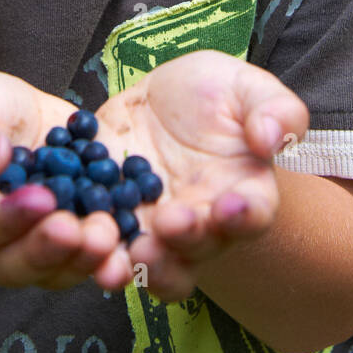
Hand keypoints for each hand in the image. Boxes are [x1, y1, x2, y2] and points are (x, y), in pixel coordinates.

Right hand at [0, 72, 132, 292]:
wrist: (13, 129)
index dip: (7, 218)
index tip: (40, 200)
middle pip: (21, 261)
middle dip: (50, 248)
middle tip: (76, 230)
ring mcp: (43, 249)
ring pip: (62, 267)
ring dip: (86, 256)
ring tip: (107, 234)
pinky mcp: (81, 238)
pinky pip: (98, 254)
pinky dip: (117, 249)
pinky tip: (134, 232)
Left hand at [94, 50, 308, 301]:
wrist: (159, 102)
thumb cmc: (214, 96)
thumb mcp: (245, 87)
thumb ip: (273, 109)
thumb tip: (270, 139)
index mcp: (243, 194)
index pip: (252, 214)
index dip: (244, 215)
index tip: (230, 207)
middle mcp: (202, 225)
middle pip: (199, 247)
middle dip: (185, 238)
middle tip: (170, 222)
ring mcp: (155, 231)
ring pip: (154, 265)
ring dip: (141, 264)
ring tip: (125, 256)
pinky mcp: (113, 223)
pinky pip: (105, 248)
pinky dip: (93, 252)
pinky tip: (79, 240)